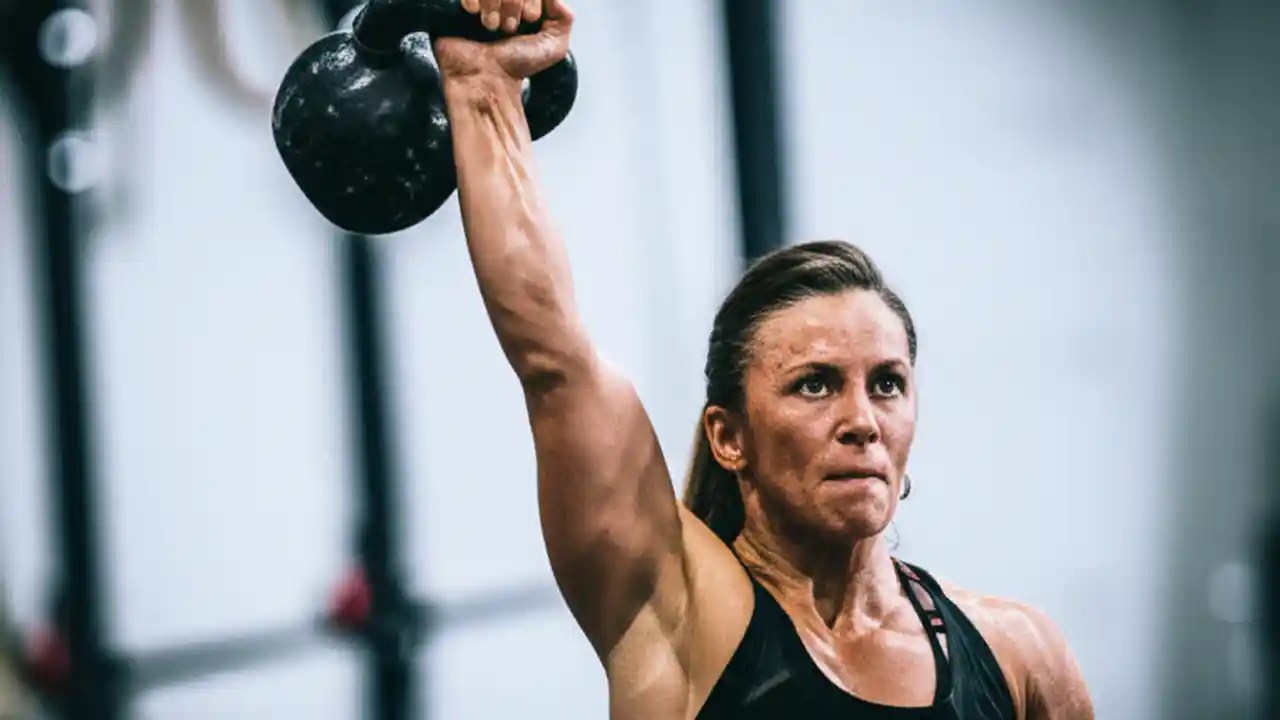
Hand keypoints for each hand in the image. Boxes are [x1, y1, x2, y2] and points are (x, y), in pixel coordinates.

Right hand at [436, 0, 573, 83]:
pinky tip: (474, 14)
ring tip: (491, 27)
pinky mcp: (459, 6)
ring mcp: (482, 4)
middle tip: (509, 28)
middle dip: (513, 3)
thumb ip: (564, 18)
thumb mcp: (553, 46)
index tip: (530, 18)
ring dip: (494, 4)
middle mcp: (503, 2)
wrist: (485, 79)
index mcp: (525, 5)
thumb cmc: (516, 65)